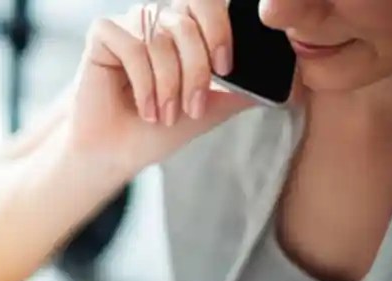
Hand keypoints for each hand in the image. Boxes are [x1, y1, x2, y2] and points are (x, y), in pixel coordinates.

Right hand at [62, 0, 254, 176]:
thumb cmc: (156, 131)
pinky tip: (143, 109)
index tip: (225, 69)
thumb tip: (290, 85)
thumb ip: (243, 92)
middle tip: (192, 107)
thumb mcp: (211, 109)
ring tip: (163, 116)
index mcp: (183, 28)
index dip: (221, 30)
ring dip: (168, 84)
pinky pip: (133, 46)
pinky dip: (143, 82)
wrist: (116, 155)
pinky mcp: (102, 35)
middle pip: (187, 22)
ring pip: (161, 38)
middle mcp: (157, 19)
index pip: (209, 4)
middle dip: (196, 70)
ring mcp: (130, 25)